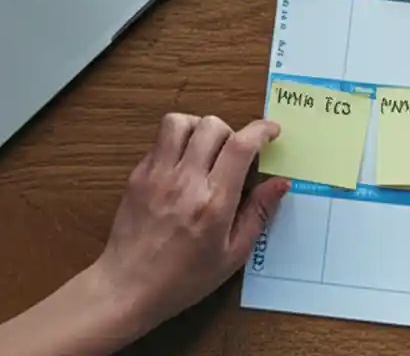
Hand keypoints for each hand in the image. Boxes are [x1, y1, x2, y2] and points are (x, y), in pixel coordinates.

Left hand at [91, 113, 288, 332]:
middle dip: (231, 131)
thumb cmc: (184, 278)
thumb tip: (281, 183)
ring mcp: (157, 174)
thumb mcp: (233, 255)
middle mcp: (185, 181)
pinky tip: (182, 166)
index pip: (240, 146)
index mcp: (214, 202)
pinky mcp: (138, 175)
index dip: (260, 130)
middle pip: (211, 125)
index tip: (271, 131)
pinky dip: (176, 142)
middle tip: (234, 154)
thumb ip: (258, 214)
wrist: (128, 287)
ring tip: (206, 149)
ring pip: (178, 122)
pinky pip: (159, 141)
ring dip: (198, 127)